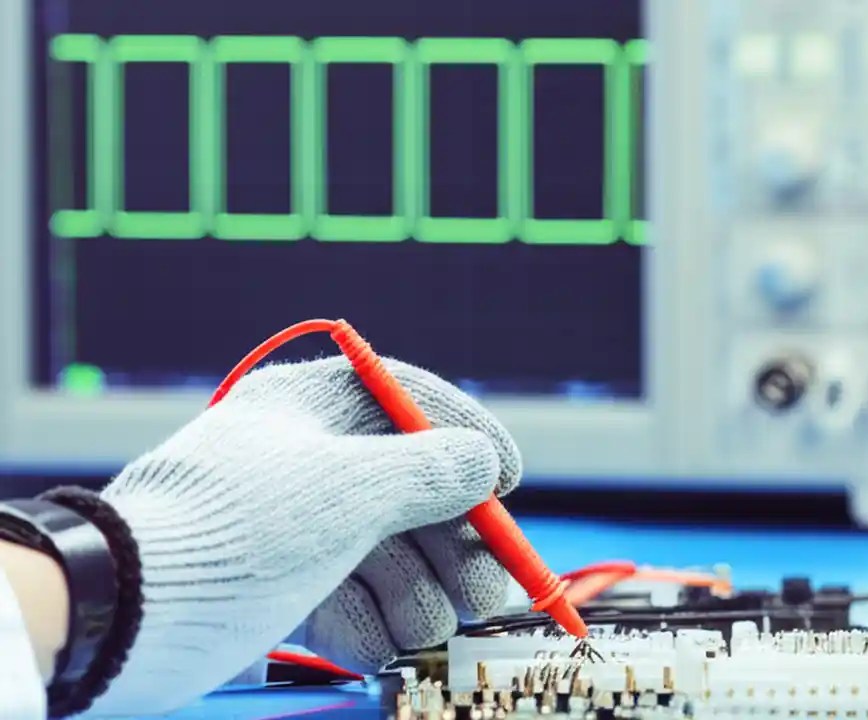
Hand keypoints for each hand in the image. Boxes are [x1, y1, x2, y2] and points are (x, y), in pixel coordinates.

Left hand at [90, 356, 520, 714]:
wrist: (130, 611)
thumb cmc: (242, 528)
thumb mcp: (350, 487)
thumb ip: (431, 470)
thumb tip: (482, 463)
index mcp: (312, 407)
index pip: (409, 400)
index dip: (467, 434)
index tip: (508, 479)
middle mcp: (308, 459)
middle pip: (411, 490)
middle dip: (454, 546)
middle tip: (485, 594)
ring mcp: (295, 524)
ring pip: (387, 552)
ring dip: (417, 595)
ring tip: (427, 626)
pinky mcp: (281, 582)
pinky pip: (349, 595)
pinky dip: (368, 622)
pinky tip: (375, 642)